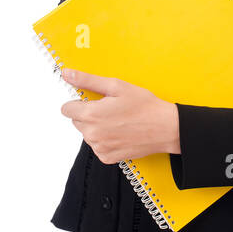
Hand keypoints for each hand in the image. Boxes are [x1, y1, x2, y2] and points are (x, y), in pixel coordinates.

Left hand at [59, 67, 180, 163]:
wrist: (166, 128)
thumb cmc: (145, 106)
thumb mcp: (117, 86)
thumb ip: (88, 80)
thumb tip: (68, 74)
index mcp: (91, 114)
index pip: (66, 108)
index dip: (80, 102)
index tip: (96, 102)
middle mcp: (91, 133)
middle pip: (77, 121)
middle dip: (90, 115)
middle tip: (112, 110)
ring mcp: (99, 147)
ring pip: (88, 134)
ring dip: (98, 128)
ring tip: (120, 122)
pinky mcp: (107, 157)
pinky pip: (98, 146)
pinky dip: (106, 140)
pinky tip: (121, 133)